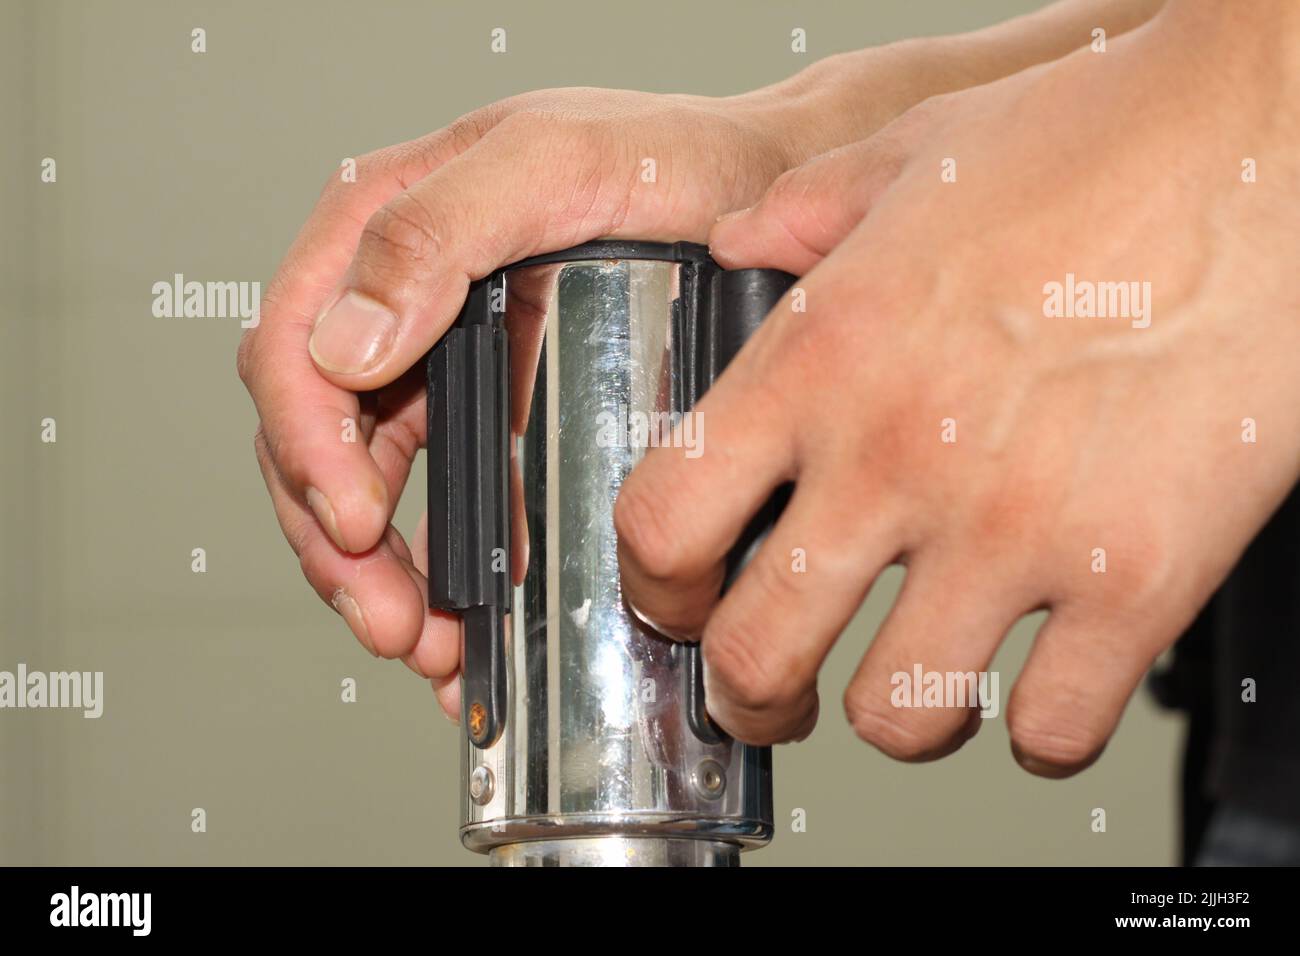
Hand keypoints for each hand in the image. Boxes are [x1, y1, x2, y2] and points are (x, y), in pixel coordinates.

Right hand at [237, 65, 964, 717]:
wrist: (768, 192)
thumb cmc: (673, 156)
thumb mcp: (553, 162)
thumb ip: (437, 231)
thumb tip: (343, 342)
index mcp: (384, 228)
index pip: (292, 349)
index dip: (306, 447)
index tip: (357, 522)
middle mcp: (401, 300)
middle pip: (319, 439)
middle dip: (340, 544)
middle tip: (392, 622)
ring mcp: (447, 360)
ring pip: (369, 486)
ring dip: (383, 576)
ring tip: (427, 642)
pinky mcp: (499, 409)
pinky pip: (444, 498)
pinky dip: (444, 571)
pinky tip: (466, 624)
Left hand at [615, 1, 1299, 773]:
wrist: (1275, 151)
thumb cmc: (1106, 146)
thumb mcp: (916, 154)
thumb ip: (804, 208)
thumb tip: (742, 242)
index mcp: (824, 357)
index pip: (663, 522)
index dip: (654, 589)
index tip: (681, 602)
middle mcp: (900, 452)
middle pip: (755, 654)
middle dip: (750, 697)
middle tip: (774, 692)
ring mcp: (1016, 528)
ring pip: (898, 720)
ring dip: (897, 720)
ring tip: (918, 685)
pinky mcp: (1139, 578)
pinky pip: (1052, 728)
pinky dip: (1039, 730)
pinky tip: (1044, 682)